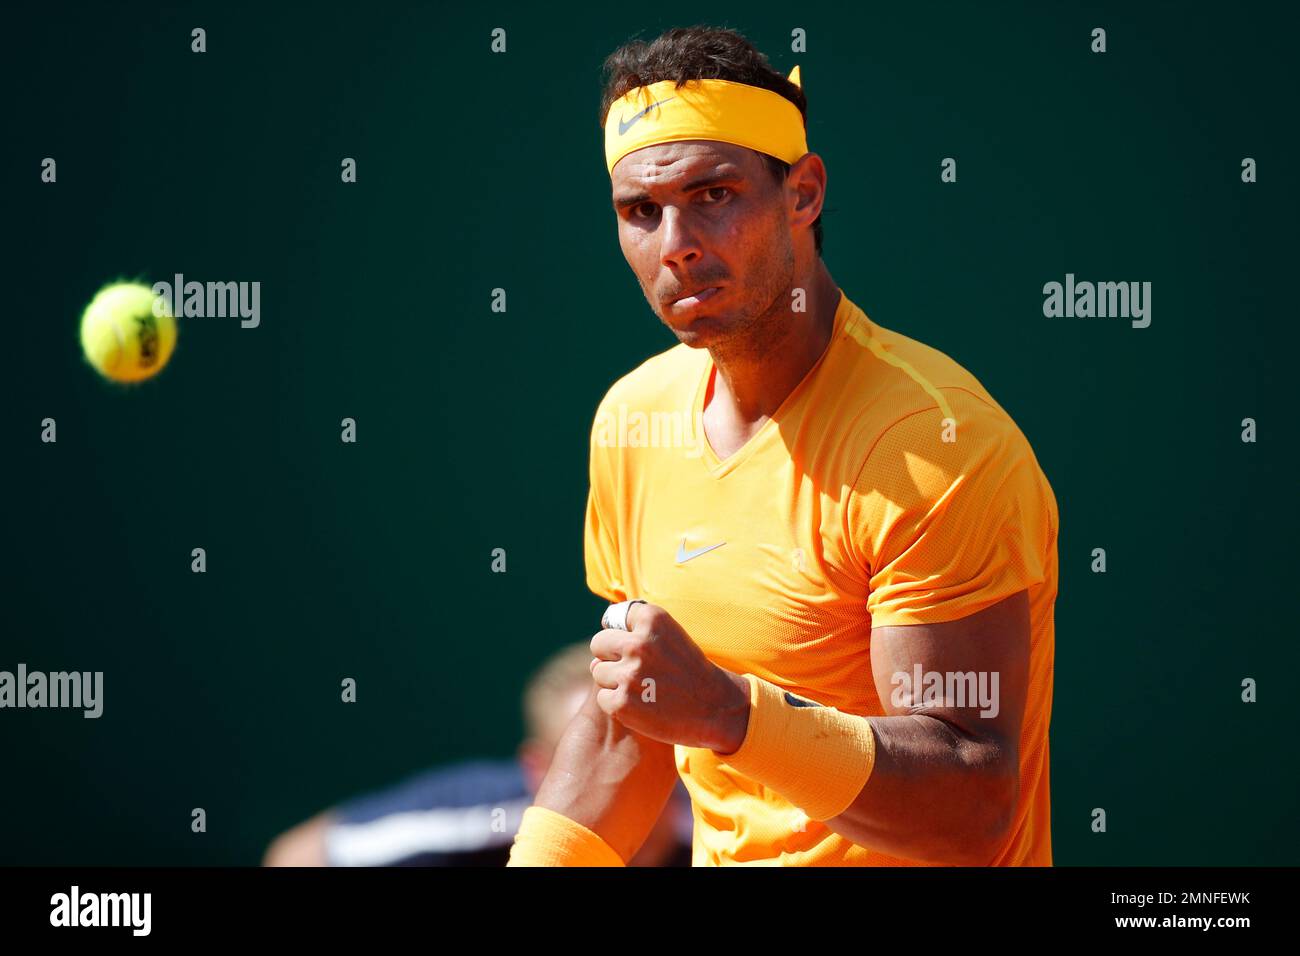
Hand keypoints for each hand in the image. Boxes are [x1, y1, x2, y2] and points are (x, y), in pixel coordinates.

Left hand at [590, 603, 749, 751]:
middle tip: (636, 670)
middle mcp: (638, 644)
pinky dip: (617, 704)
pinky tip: (641, 706)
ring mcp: (629, 675)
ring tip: (643, 689)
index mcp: (653, 620)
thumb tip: (595, 657)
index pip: (614, 618)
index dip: (624, 633)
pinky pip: (602, 698)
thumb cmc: (690, 671)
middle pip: (599, 643)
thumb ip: (636, 633)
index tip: (640, 648)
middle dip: (612, 656)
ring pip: (598, 671)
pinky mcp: (621, 704)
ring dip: (614, 681)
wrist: (716, 708)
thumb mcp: (671, 636)